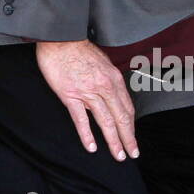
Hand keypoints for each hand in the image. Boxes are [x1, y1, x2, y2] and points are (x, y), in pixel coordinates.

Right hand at [35, 39, 138, 160]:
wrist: (61, 38)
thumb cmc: (79, 49)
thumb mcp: (103, 63)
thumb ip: (108, 82)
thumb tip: (111, 96)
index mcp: (114, 79)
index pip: (127, 108)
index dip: (131, 126)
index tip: (133, 138)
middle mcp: (105, 87)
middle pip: (121, 118)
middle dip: (128, 139)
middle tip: (132, 154)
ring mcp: (88, 93)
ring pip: (106, 122)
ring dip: (114, 141)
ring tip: (118, 155)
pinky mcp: (71, 96)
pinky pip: (81, 120)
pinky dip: (87, 135)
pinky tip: (91, 147)